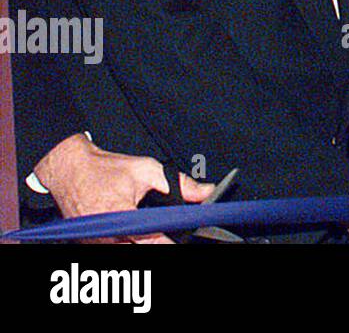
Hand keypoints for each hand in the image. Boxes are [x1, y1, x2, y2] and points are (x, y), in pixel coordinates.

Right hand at [34, 133, 212, 243]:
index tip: (180, 241)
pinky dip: (125, 244)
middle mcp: (104, 235)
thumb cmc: (102, 169)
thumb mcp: (146, 169)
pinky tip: (133, 236)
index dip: (169, 243)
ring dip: (140, 244)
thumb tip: (205, 192)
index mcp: (119, 216)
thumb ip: (179, 183)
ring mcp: (94, 243)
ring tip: (149, 232)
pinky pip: (113, 250)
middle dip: (157, 243)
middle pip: (139, 250)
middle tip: (167, 234)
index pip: (151, 241)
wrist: (69, 169)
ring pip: (125, 253)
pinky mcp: (88, 245)